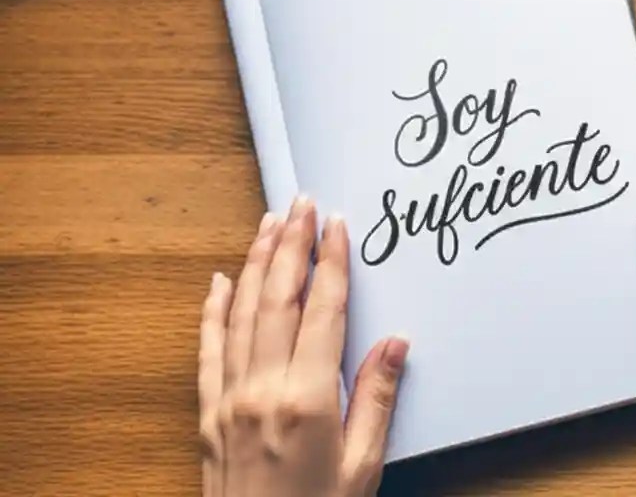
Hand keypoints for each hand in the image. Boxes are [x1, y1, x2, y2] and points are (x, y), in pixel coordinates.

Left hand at [198, 197, 409, 496]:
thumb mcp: (364, 464)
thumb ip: (377, 398)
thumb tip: (395, 343)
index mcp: (307, 399)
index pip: (322, 312)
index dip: (331, 264)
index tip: (336, 226)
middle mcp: (262, 390)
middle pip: (278, 300)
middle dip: (291, 246)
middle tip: (301, 203)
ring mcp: (229, 400)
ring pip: (241, 314)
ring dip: (256, 264)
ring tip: (269, 223)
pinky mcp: (208, 415)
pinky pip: (208, 350)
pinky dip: (213, 311)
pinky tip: (220, 282)